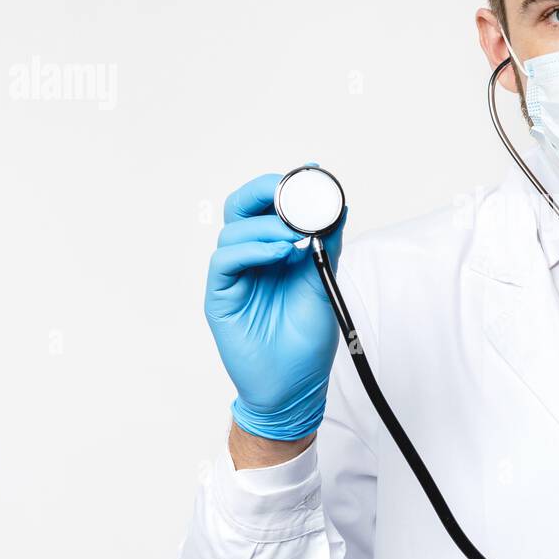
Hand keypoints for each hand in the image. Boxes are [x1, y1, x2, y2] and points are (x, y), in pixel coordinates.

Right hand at [204, 169, 346, 440]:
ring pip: (232, 230)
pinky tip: (277, 254)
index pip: (268, 206)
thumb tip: (338, 206)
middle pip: (241, 209)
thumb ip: (326, 243)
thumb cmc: (306, 338)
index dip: (285, 185)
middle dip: (264, 191)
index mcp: (273, 250)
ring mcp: (234, 277)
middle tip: (291, 191)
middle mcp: (250, 258)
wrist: (295, 386)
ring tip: (295, 237)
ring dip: (266, 225)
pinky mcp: (220, 297)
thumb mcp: (323, 280)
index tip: (312, 172)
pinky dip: (250, 250)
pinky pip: (225, 261)